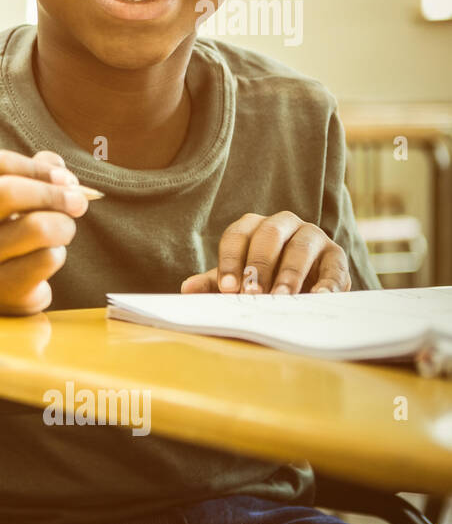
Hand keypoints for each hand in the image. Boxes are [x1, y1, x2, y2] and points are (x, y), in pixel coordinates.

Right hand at [0, 150, 87, 315]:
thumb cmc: (10, 240)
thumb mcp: (15, 206)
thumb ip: (36, 176)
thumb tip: (61, 171)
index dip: (37, 166)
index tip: (65, 178)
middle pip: (8, 191)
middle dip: (54, 194)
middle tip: (79, 203)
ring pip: (36, 227)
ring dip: (64, 226)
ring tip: (63, 233)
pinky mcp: (0, 284)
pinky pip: (46, 259)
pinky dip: (58, 255)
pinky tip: (48, 260)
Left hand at [180, 211, 350, 294]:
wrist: (302, 287)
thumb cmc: (262, 280)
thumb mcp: (238, 281)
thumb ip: (214, 283)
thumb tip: (187, 288)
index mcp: (254, 226)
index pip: (237, 235)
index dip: (230, 261)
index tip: (227, 289)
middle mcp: (283, 224)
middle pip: (269, 235)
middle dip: (259, 265)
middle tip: (252, 294)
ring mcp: (312, 236)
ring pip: (301, 246)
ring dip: (290, 274)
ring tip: (281, 298)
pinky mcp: (336, 255)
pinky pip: (333, 266)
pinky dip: (326, 282)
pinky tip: (318, 298)